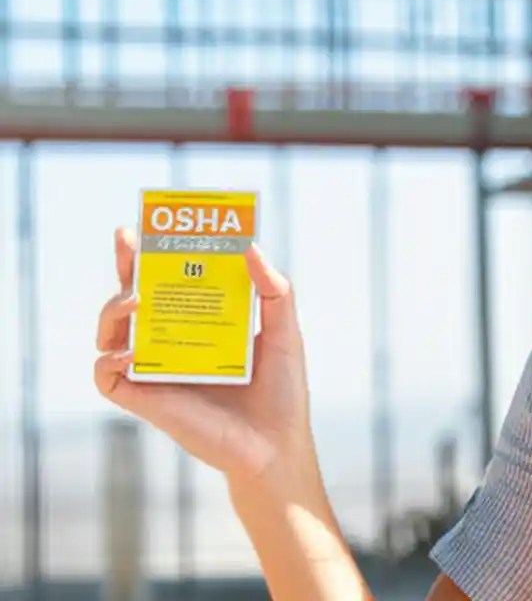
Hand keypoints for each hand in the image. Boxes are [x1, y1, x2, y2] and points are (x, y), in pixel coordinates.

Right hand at [95, 227, 315, 486]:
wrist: (276, 444)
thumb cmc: (281, 390)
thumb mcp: (283, 330)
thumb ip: (273, 290)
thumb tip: (249, 246)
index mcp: (201, 324)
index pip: (168, 281)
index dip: (150, 254)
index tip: (142, 229)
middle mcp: (172, 343)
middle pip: (133, 297)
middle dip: (124, 266)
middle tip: (128, 243)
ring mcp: (155, 370)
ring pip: (110, 332)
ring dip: (112, 308)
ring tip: (136, 298)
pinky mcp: (145, 400)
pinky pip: (107, 376)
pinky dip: (108, 359)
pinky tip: (131, 352)